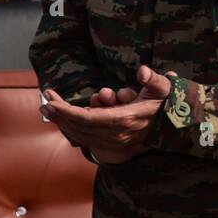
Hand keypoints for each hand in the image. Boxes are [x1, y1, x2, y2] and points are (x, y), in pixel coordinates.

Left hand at [41, 65, 173, 163]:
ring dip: (62, 122)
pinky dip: (71, 130)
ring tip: (48, 108)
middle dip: (59, 114)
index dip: (67, 111)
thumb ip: (154, 80)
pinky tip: (61, 120)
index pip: (88, 118)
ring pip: (80, 135)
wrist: (172, 128)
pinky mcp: (111, 145)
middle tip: (44, 101)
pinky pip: (85, 139)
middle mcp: (115, 135)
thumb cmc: (164, 104)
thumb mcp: (163, 90)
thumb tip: (143, 71)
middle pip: (79, 127)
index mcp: (124, 121)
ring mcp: (112, 142)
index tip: (51, 102)